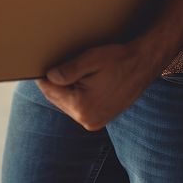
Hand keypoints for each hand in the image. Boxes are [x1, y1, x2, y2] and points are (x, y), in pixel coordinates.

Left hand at [36, 41, 157, 131]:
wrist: (143, 65)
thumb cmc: (118, 59)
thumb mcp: (90, 60)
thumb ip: (67, 71)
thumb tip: (48, 77)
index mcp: (82, 106)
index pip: (50, 91)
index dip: (43, 77)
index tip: (39, 67)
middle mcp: (87, 119)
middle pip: (56, 99)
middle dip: (54, 85)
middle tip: (53, 66)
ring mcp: (94, 122)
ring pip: (66, 104)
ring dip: (64, 91)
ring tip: (72, 73)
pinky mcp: (99, 120)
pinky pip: (78, 108)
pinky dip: (76, 96)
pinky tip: (82, 82)